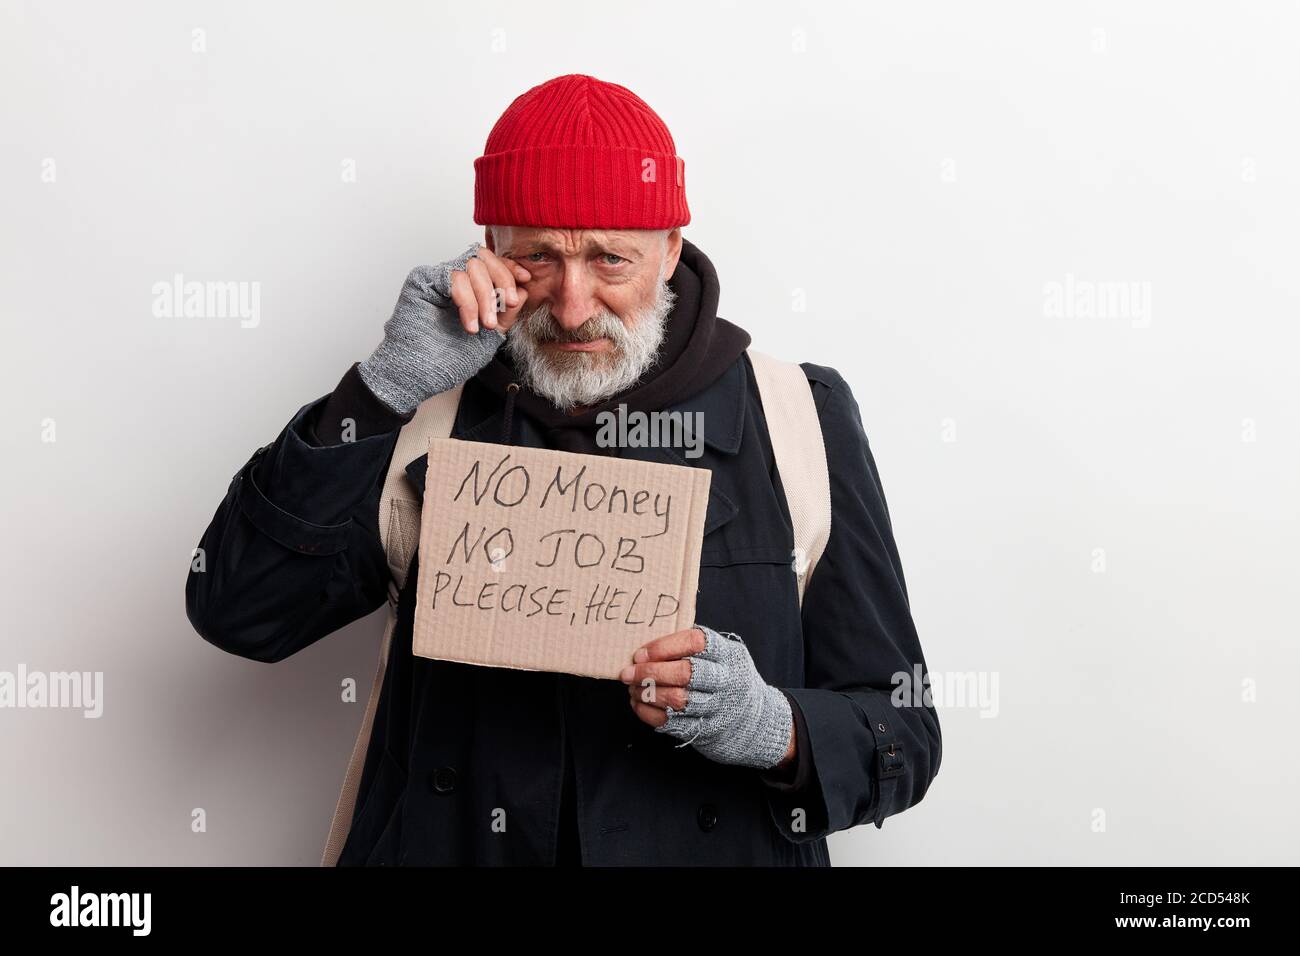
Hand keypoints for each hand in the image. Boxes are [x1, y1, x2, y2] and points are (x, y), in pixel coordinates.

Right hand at [357, 243, 527, 413]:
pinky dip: (467, 300)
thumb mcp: (490, 338)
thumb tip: (524, 290)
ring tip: (486, 324)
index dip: (509, 268)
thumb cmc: (449, 361)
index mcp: (468, 290)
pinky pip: (453, 277)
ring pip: (470, 265)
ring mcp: (437, 279)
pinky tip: (469, 323)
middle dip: (502, 280)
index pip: (491, 264)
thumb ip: (507, 315)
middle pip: (483, 258)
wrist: (420, 375)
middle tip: (509, 304)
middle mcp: (452, 280)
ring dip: (485, 295)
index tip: (525, 280)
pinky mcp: (422, 280)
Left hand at [620, 624, 795, 769]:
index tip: (640, 653)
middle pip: (684, 673)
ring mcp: (717, 707)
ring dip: (647, 693)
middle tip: (627, 672)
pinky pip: (672, 722)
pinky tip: (639, 704)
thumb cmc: (731, 681)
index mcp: (728, 654)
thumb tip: (648, 648)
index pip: (694, 642)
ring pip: (676, 700)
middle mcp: (725, 680)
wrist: (759, 722)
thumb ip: (695, 649)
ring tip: (632, 688)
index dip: (663, 647)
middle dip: (649, 672)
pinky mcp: (707, 730)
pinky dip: (649, 713)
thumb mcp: (725, 656)